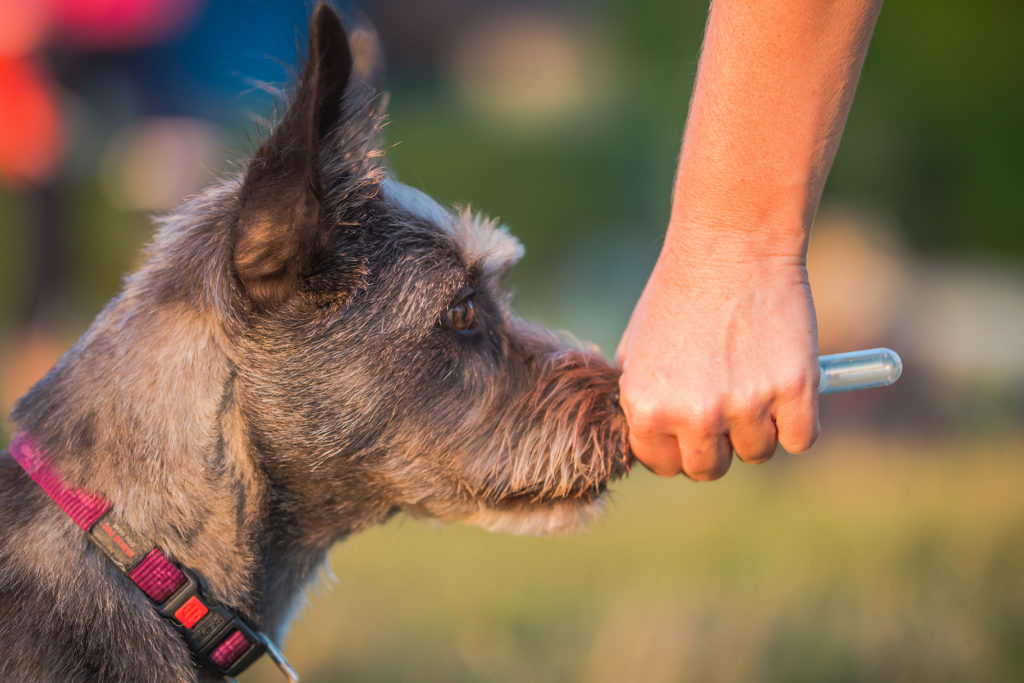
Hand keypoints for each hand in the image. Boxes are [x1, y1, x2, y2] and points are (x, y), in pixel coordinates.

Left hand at [616, 234, 820, 478]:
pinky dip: (800, 420)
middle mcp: (694, 415)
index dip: (678, 445)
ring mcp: (746, 405)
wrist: (729, 244)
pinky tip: (787, 385)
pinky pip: (802, 438)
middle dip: (718, 443)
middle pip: (711, 468)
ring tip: (753, 376)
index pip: (663, 464)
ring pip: (758, 452)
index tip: (690, 426)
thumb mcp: (637, 349)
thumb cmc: (679, 292)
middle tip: (726, 407)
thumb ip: (643, 400)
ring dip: (760, 426)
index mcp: (647, 408)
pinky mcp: (795, 390)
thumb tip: (652, 442)